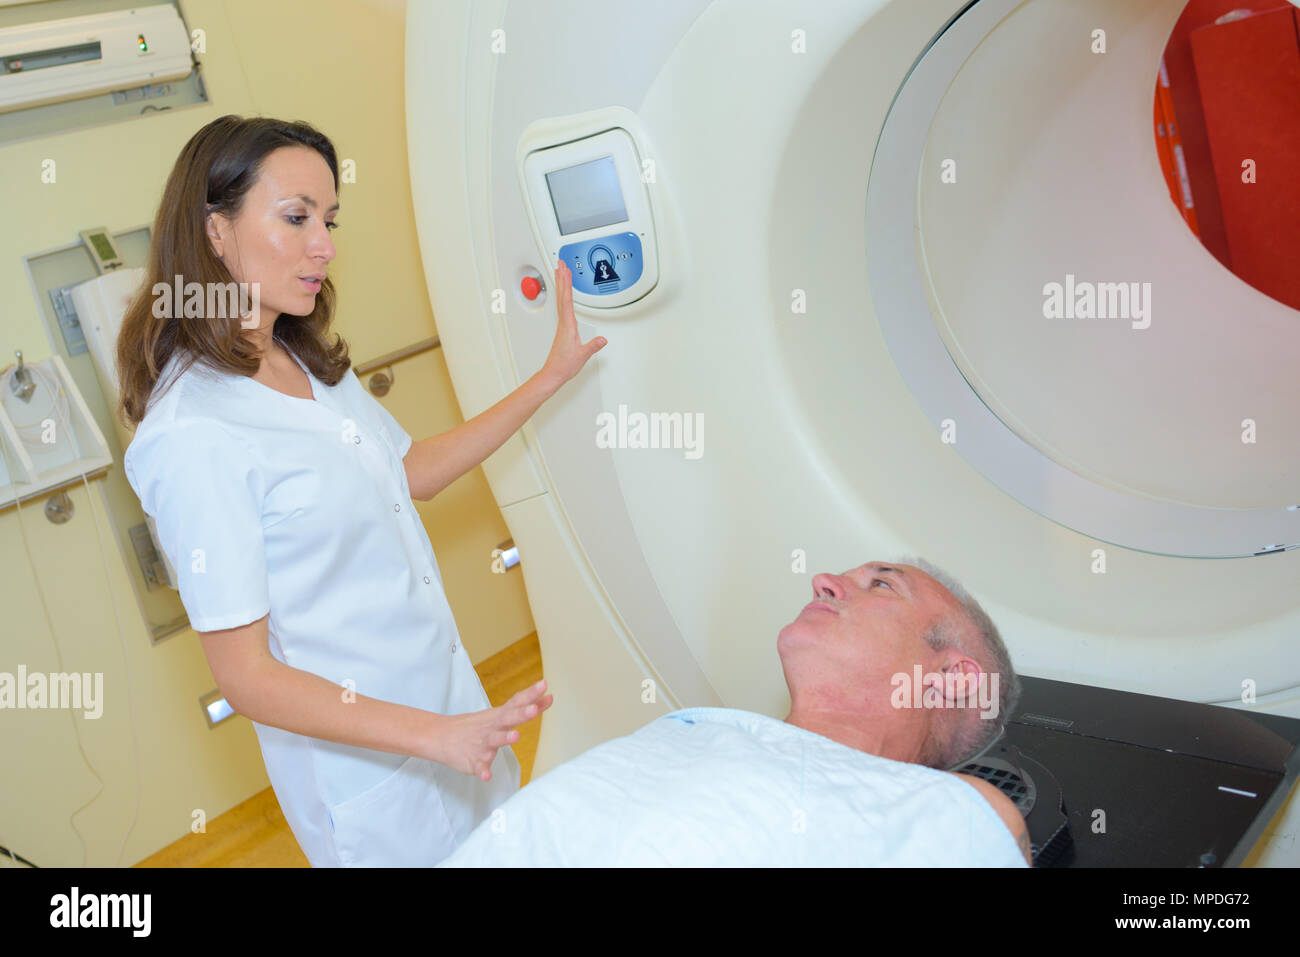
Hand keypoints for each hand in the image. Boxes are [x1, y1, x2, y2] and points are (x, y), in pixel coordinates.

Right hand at [429, 679, 552, 780]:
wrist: (440, 737)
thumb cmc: (477, 726)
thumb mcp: (500, 714)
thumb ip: (524, 707)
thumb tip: (549, 697)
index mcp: (499, 717)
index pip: (517, 703)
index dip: (530, 695)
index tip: (544, 685)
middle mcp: (492, 728)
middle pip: (508, 718)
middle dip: (521, 714)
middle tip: (533, 709)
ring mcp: (482, 744)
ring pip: (495, 740)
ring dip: (504, 738)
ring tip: (516, 736)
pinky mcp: (473, 761)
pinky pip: (479, 767)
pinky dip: (483, 771)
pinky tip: (487, 775)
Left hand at [539, 261, 605, 388]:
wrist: (554, 372)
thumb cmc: (565, 364)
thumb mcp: (582, 355)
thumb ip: (593, 346)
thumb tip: (602, 339)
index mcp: (568, 325)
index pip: (567, 300)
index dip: (567, 284)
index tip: (566, 271)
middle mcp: (563, 322)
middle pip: (562, 295)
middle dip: (562, 278)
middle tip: (561, 263)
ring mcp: (562, 324)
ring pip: (560, 299)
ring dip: (561, 284)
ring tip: (560, 271)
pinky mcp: (562, 328)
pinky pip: (561, 306)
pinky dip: (563, 295)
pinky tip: (564, 293)